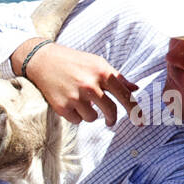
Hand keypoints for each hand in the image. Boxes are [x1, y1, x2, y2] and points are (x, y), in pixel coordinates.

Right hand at [13, 38, 139, 126]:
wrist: (43, 61)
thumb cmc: (73, 61)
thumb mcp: (97, 63)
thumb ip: (117, 77)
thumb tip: (135, 88)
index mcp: (102, 72)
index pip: (124, 95)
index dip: (134, 110)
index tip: (140, 122)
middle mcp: (90, 85)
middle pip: (110, 111)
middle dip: (111, 118)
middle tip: (110, 120)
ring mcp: (75, 97)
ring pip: (92, 118)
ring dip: (89, 114)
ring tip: (81, 102)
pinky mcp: (62, 107)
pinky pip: (77, 121)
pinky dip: (75, 115)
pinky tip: (69, 103)